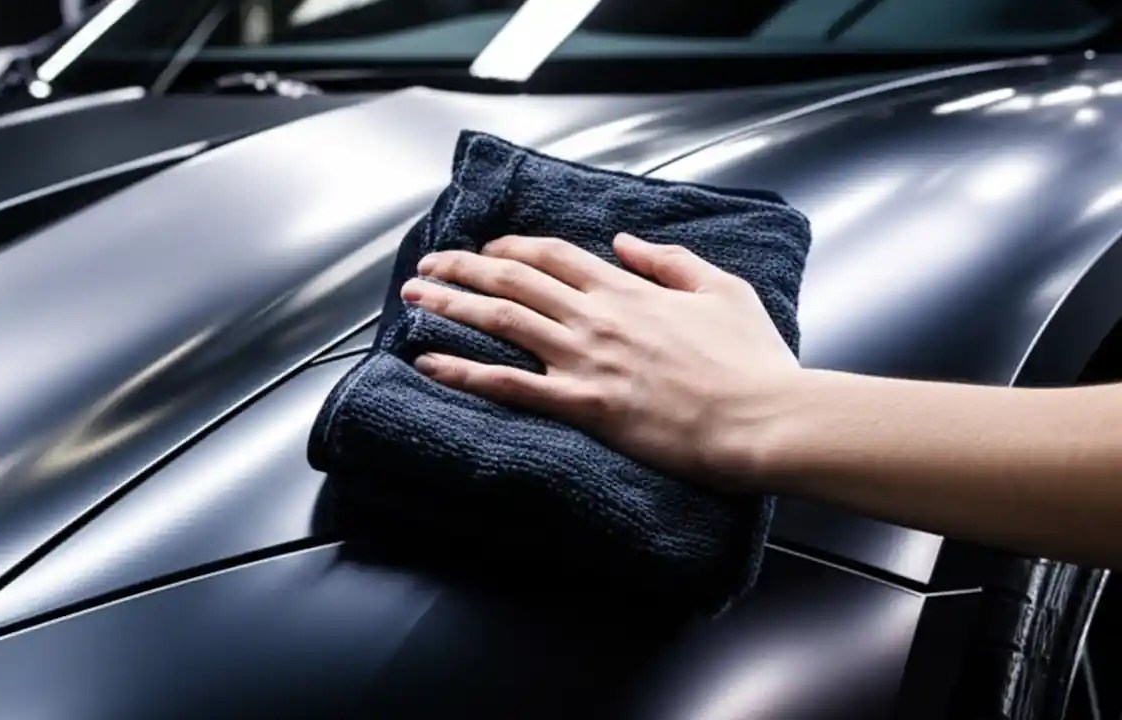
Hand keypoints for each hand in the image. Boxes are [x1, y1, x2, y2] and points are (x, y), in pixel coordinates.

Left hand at [399, 233, 803, 488]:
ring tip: (413, 297)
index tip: (485, 249)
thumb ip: (670, 260)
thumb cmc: (751, 362)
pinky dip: (463, 372)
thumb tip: (626, 241)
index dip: (511, 248)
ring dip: (450, 305)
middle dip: (462, 267)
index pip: (553, 255)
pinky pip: (508, 385)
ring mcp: (585, 360)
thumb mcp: (722, 290)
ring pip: (501, 320)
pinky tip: (429, 364)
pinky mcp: (582, 405)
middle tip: (426, 265)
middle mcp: (597, 317)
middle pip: (513, 279)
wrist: (761, 419)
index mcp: (628, 289)